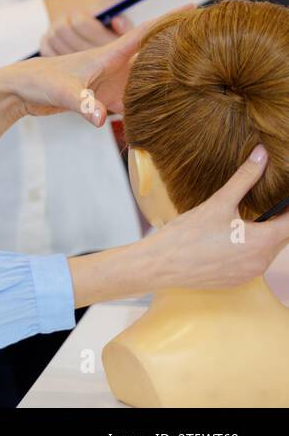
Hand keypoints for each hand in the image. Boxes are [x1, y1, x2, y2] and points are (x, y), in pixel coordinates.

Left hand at [2, 9, 189, 124]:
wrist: (21, 90)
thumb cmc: (39, 81)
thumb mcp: (62, 93)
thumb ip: (83, 104)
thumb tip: (102, 120)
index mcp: (108, 56)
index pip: (146, 33)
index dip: (171, 19)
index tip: (196, 6)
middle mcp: (114, 67)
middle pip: (155, 56)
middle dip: (180, 50)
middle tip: (214, 47)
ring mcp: (111, 83)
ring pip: (148, 81)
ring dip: (168, 82)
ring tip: (202, 82)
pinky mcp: (104, 99)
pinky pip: (134, 102)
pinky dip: (149, 106)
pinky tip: (167, 114)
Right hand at [137, 145, 288, 291]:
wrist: (160, 265)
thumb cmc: (187, 235)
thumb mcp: (218, 203)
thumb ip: (245, 178)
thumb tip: (262, 155)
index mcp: (262, 241)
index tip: (283, 197)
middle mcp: (261, 261)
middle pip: (282, 237)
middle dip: (277, 220)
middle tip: (266, 204)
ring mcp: (250, 274)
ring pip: (268, 251)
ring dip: (263, 236)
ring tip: (244, 221)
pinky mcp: (238, 280)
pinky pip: (253, 263)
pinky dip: (249, 250)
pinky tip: (229, 239)